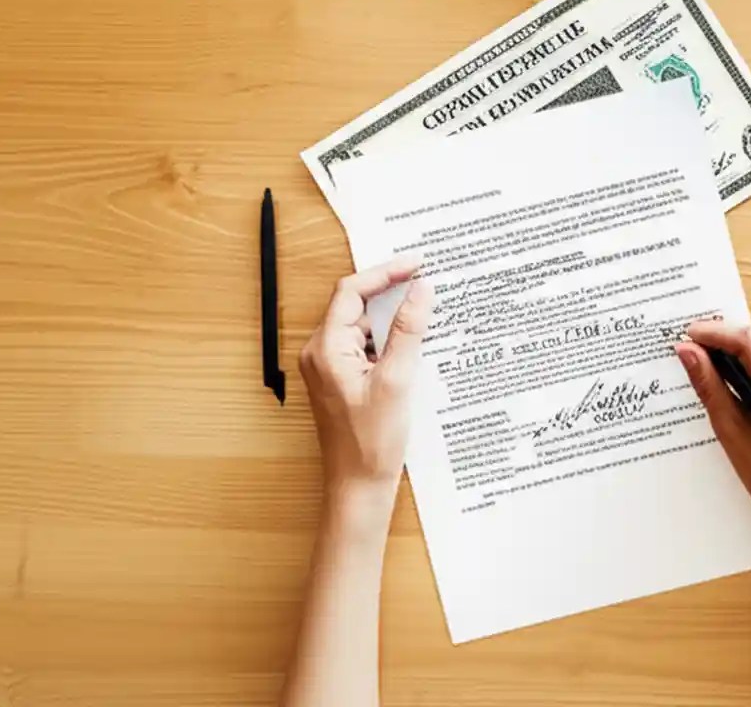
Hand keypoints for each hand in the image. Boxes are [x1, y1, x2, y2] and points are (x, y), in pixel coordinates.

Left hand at [299, 256, 430, 506]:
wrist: (358, 487)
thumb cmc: (370, 444)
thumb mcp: (396, 381)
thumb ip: (409, 332)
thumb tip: (422, 291)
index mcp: (326, 348)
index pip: (352, 292)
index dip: (385, 273)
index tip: (416, 263)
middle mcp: (322, 353)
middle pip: (356, 306)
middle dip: (392, 292)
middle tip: (427, 281)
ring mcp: (331, 368)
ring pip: (364, 328)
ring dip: (394, 320)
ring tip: (428, 313)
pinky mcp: (344, 381)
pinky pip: (367, 348)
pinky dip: (391, 342)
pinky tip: (417, 346)